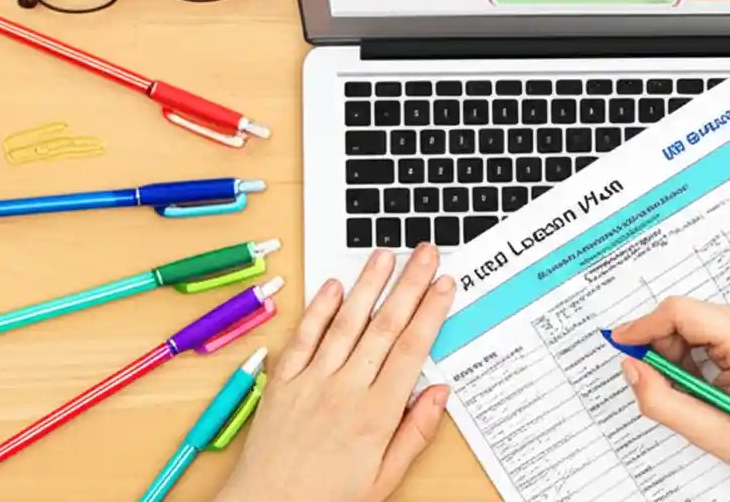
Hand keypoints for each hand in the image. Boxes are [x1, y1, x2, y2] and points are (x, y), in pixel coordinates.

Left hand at [216, 245, 454, 501]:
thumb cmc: (327, 500)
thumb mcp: (385, 478)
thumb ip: (415, 432)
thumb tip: (440, 393)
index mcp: (377, 414)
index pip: (412, 349)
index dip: (431, 311)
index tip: (444, 283)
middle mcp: (346, 389)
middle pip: (385, 326)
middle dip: (409, 284)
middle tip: (424, 252)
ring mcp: (312, 382)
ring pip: (346, 322)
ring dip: (368, 284)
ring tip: (384, 254)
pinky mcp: (284, 382)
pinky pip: (304, 337)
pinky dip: (319, 309)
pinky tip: (334, 286)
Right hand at [612, 298, 729, 501]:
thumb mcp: (707, 430)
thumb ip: (660, 400)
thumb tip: (631, 367)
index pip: (681, 312)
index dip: (644, 326)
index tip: (620, 344)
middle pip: (685, 314)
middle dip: (662, 347)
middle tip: (660, 384)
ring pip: (692, 321)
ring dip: (677, 353)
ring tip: (691, 391)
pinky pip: (706, 329)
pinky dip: (692, 353)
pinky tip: (703, 383)